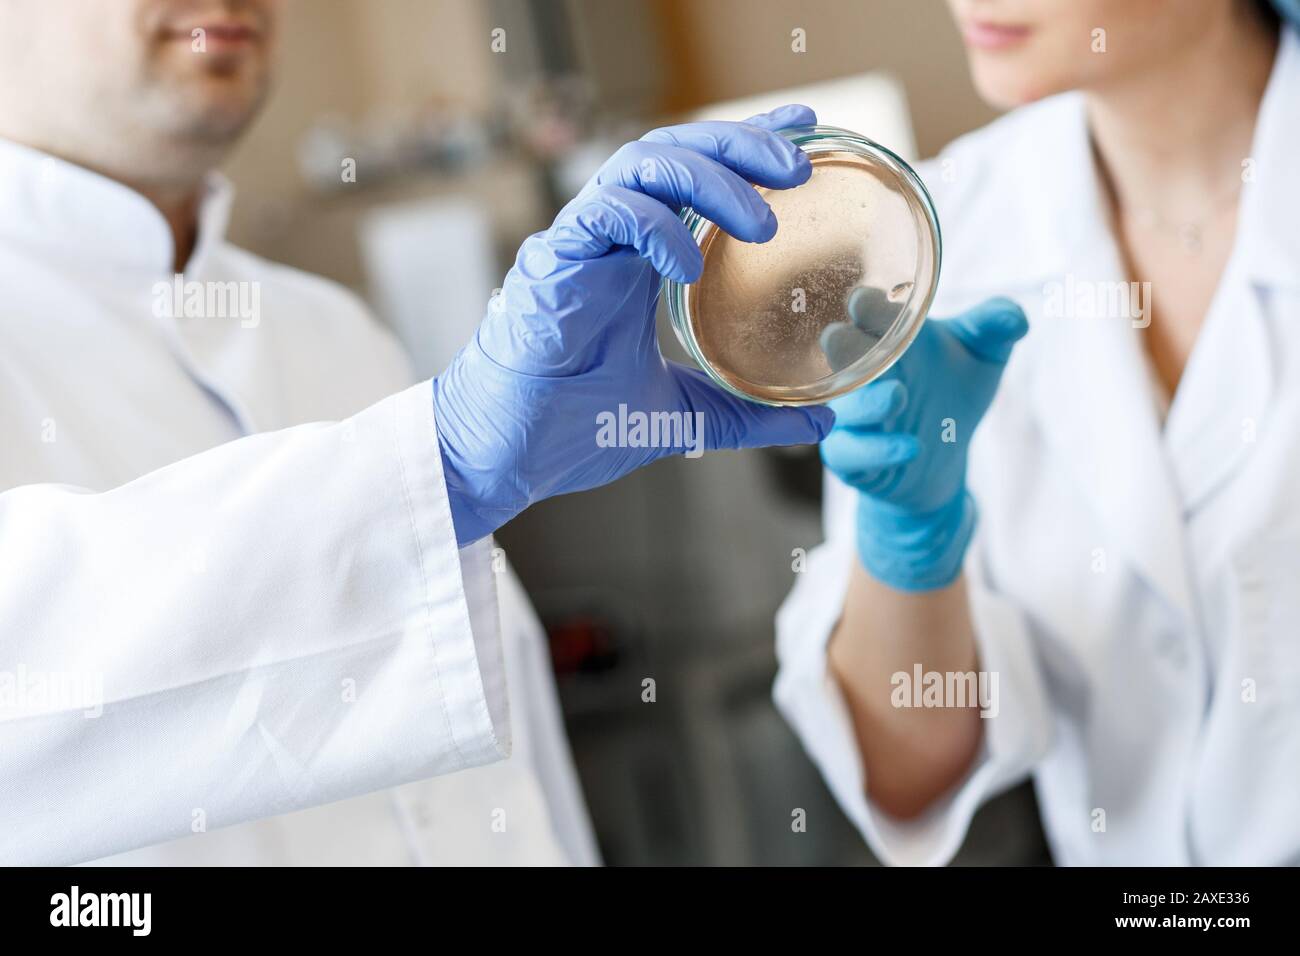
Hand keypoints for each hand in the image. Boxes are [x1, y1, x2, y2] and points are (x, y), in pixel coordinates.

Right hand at [433, 105, 834, 546]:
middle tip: (801, 164)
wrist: (507, 455)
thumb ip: (747, 414)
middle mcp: (611, 238)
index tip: (806, 131)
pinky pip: (607, 213)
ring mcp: (581, 243)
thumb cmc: (574, 428)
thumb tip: (819, 427)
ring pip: (644, 166)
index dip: (748, 146)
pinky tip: (690, 264)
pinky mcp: (554, 261)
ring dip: (710, 180)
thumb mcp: (684, 417)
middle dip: (741, 145)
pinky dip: (655, 226)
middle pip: (677, 152)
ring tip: (762, 222)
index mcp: (638, 259)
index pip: (696, 179)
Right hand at [821, 298, 1027, 590]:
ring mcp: (850, 416)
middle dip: (841, 345)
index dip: (863, 305)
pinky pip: (850, 454)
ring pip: (842, 406)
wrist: (943, 460)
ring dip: (866, 402)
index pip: (866, 313)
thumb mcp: (982, 357)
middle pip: (837, 352)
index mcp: (887, 338)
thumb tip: (1015, 318)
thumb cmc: (953, 395)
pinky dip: (879, 450)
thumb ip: (994, 328)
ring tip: (898, 395)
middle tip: (847, 336)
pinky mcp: (848, 458)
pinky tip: (912, 447)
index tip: (865, 301)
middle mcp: (862, 373)